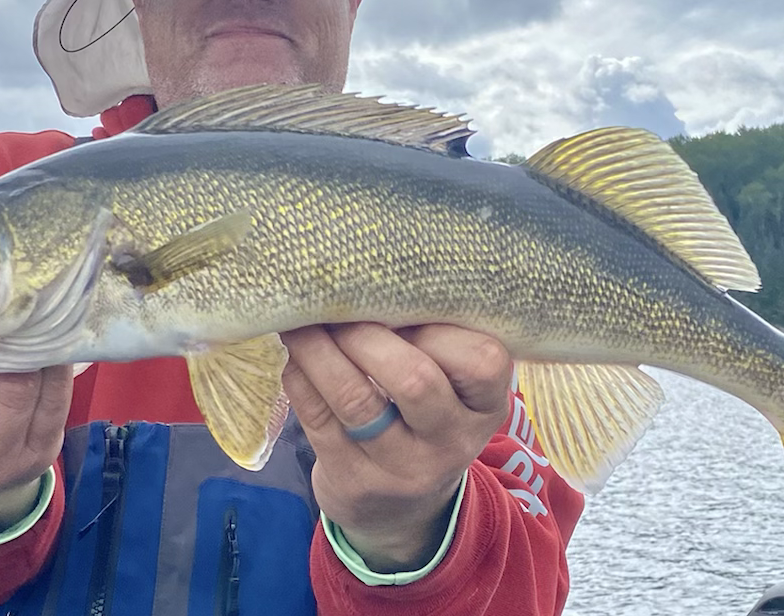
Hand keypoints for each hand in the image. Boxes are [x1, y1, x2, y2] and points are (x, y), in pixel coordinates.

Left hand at [281, 323, 512, 571]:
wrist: (400, 510)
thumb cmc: (426, 419)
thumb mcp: (454, 390)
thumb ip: (435, 341)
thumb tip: (369, 272)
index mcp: (487, 407)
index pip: (482, 360)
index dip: (436, 323)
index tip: (399, 301)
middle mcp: (453, 442)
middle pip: (414, 379)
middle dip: (366, 334)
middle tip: (337, 306)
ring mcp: (403, 470)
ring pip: (357, 399)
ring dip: (321, 351)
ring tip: (302, 323)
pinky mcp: (354, 482)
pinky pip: (319, 419)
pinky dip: (301, 378)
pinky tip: (296, 356)